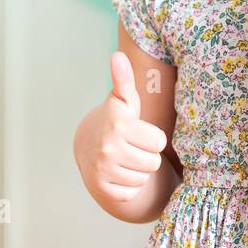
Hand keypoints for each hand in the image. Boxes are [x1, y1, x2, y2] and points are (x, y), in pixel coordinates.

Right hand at [74, 51, 169, 203]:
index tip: (139, 132)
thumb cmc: (116, 119)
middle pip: (153, 162)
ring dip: (138, 170)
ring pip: (143, 178)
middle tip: (133, 145)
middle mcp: (108, 148)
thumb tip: (117, 55)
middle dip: (147, 155)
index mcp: (119, 125)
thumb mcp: (123, 99)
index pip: (159, 141)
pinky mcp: (101, 189)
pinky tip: (118, 172)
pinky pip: (132, 193)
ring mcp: (102, 170)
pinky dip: (129, 185)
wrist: (88, 145)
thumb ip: (124, 78)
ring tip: (126, 157)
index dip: (153, 137)